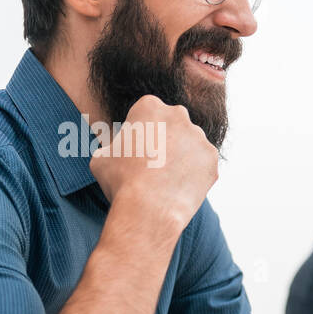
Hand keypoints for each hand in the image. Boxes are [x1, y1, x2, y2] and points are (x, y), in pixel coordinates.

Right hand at [89, 95, 217, 230]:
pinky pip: (201, 165)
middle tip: (151, 165)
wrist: (149, 207)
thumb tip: (112, 153)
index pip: (146, 114)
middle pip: (171, 125)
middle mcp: (178, 114)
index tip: (135, 151)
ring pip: (188, 145)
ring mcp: (199, 136)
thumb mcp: (101, 157)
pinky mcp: (211, 158)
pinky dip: (193, 175)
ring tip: (165, 181)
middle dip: (163, 141)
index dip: (139, 133)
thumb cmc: (121, 180)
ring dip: (180, 158)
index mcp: (150, 106)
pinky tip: (178, 189)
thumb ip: (111, 147)